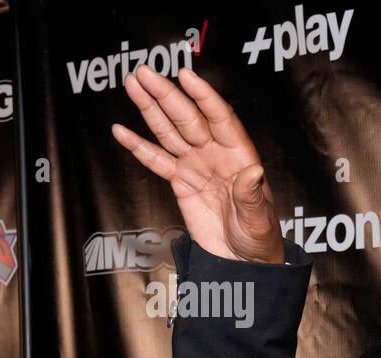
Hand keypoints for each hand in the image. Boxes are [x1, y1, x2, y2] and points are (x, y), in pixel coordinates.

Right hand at [111, 65, 284, 263]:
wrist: (243, 261)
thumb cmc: (259, 237)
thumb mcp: (258, 219)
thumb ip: (252, 195)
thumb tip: (254, 171)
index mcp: (239, 157)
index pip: (220, 119)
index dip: (204, 97)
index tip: (186, 76)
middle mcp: (216, 155)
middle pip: (188, 120)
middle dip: (166, 96)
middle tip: (144, 73)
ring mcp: (196, 166)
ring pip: (170, 132)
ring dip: (150, 109)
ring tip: (132, 84)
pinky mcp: (181, 182)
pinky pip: (157, 161)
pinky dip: (139, 146)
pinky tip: (121, 130)